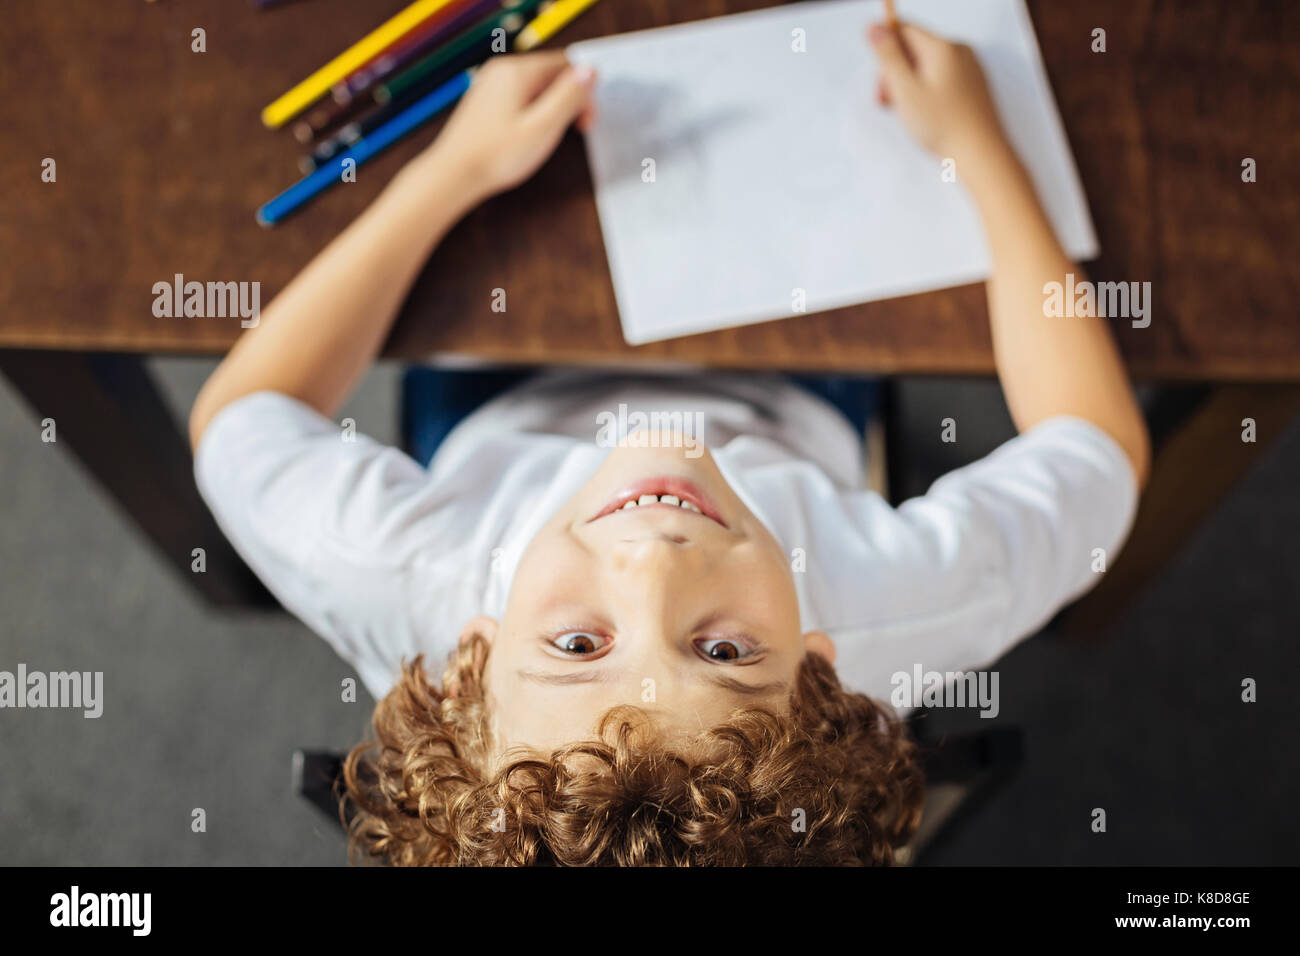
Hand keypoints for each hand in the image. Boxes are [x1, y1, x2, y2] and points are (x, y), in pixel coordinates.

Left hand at [417, 51, 595, 202]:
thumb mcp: (544, 127)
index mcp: (517, 71)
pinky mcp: (486, 102)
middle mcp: (502, 71)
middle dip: (569, 101)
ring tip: (549, 137)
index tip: (586, 120)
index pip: (565, 65)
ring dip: (552, 109)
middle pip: (551, 75)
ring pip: (536, 88)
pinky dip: (533, 114)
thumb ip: (569, 96)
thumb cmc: (496, 155)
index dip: (583, 91)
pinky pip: (520, 99)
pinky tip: (529, 137)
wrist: (453, 174)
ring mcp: (491, 85)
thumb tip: (589, 71)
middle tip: (576, 131)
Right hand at [868, 22, 1005, 161]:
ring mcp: (968, 67)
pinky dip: (926, 91)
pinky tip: (924, 114)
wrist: (980, 154)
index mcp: (943, 47)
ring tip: (906, 112)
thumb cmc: (944, 126)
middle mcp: (959, 51)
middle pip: (915, 48)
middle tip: (888, 102)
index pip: (905, 30)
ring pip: (926, 65)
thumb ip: (888, 56)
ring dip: (908, 84)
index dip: (886, 50)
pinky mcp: (971, 84)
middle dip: (895, 72)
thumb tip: (874, 28)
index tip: (880, 77)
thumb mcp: (905, 90)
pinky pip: (940, 77)